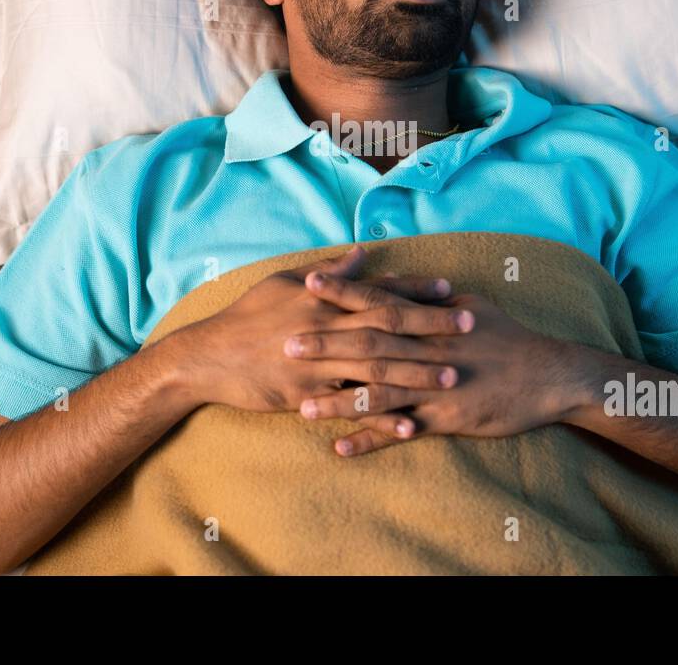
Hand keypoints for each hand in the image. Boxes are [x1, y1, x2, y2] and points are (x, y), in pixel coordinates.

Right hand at [166, 245, 469, 415]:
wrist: (208, 357)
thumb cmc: (247, 315)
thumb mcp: (285, 282)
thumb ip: (330, 270)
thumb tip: (362, 251)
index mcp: (323, 297)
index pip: (379, 290)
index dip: (416, 288)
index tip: (451, 287)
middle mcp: (326, 327)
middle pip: (388, 326)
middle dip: (431, 326)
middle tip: (470, 326)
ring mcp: (319, 364)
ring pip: (377, 369)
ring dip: (417, 373)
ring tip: (453, 376)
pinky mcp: (309, 396)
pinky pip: (353, 409)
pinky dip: (383, 418)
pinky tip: (411, 426)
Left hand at [293, 281, 592, 456]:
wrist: (549, 376)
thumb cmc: (509, 339)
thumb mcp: (473, 308)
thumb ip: (435, 300)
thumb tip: (408, 285)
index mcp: (431, 320)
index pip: (379, 300)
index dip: (343, 291)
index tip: (307, 282)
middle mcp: (428, 350)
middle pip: (369, 345)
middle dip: (326, 345)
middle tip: (285, 343)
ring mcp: (434, 385)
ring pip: (378, 393)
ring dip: (338, 400)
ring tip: (301, 406)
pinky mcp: (445, 417)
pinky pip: (401, 431)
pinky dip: (370, 439)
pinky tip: (341, 448)